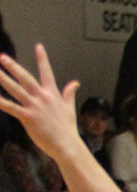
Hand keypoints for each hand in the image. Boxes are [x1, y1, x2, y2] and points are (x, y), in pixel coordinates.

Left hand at [0, 48, 86, 163]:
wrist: (67, 145)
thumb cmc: (68, 129)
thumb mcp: (69, 109)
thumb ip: (69, 94)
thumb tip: (75, 83)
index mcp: (52, 94)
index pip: (47, 73)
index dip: (42, 59)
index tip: (38, 46)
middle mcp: (42, 98)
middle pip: (25, 78)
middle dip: (13, 67)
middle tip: (3, 57)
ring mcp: (34, 107)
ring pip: (15, 89)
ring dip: (3, 79)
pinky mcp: (27, 117)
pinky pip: (10, 107)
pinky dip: (1, 102)